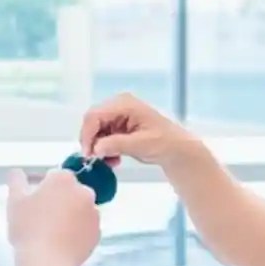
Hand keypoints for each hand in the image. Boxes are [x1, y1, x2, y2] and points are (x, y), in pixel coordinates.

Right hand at [5, 168, 99, 265]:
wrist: (46, 262)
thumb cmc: (28, 228)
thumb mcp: (14, 200)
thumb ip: (16, 180)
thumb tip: (17, 173)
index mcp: (63, 179)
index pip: (54, 176)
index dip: (42, 189)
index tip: (34, 203)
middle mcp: (84, 191)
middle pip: (70, 192)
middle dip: (59, 201)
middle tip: (43, 218)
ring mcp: (94, 212)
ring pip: (79, 209)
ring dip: (70, 216)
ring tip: (53, 233)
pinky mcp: (98, 232)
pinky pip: (86, 228)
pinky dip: (77, 232)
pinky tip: (63, 242)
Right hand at [79, 93, 198, 166]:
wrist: (176, 149)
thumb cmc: (165, 143)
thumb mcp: (141, 144)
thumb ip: (117, 145)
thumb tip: (96, 148)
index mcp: (125, 104)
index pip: (95, 115)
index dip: (87, 134)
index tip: (89, 154)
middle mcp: (119, 105)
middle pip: (92, 121)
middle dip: (92, 142)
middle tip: (96, 160)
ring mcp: (118, 115)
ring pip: (95, 130)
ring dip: (99, 147)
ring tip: (110, 161)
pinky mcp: (118, 126)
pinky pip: (102, 136)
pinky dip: (104, 148)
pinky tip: (114, 158)